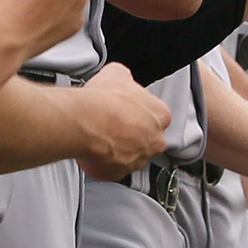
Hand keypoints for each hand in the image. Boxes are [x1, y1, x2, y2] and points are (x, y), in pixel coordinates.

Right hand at [71, 62, 170, 180]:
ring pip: (131, 155)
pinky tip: (94, 149)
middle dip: (132, 134)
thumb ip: (125, 78)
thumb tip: (122, 77)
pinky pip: (113, 169)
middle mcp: (154, 140)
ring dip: (119, 148)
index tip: (126, 110)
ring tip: (100, 136)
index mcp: (160, 115)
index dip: (139, 112)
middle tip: (113, 124)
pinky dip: (104, 162)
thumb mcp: (117, 73)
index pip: (156, 115)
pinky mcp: (118, 174)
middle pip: (147, 138)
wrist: (86, 122)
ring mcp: (137, 160)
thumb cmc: (104, 100)